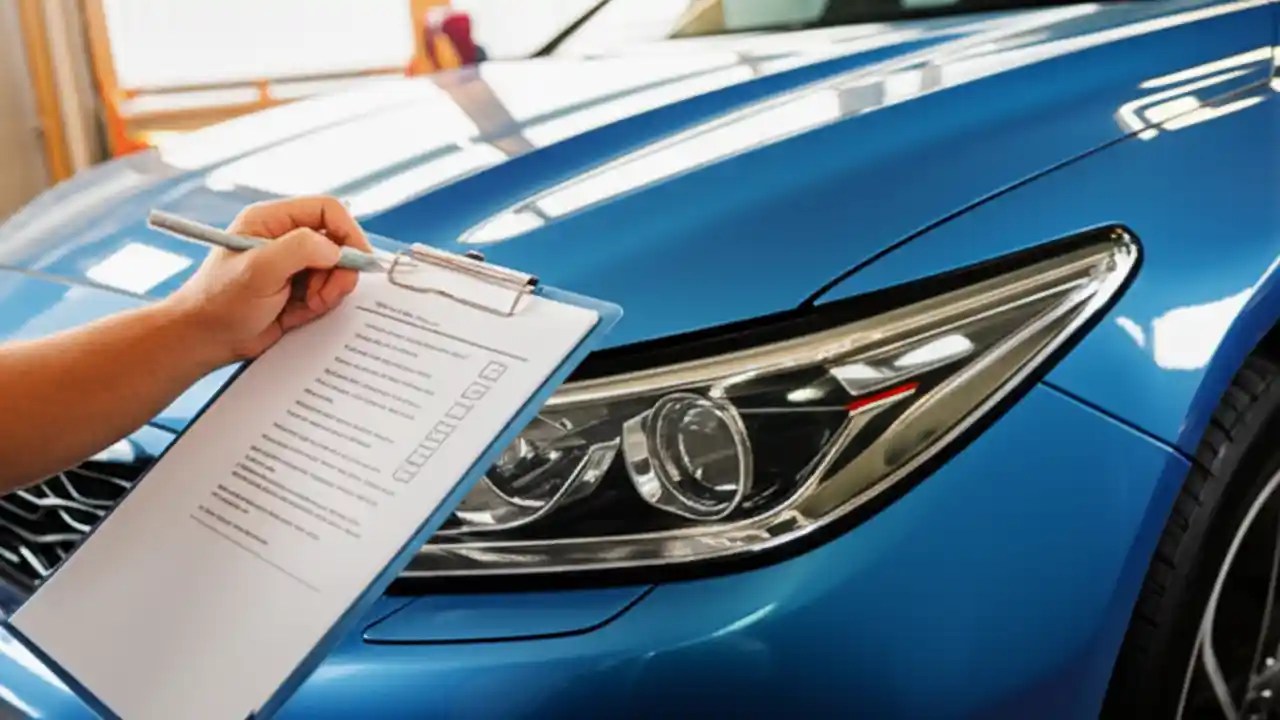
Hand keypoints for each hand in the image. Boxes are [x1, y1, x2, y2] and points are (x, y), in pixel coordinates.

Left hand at [165, 196, 372, 365]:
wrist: (205, 340)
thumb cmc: (221, 301)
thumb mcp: (258, 270)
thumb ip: (298, 250)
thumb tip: (335, 248)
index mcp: (272, 220)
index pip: (327, 210)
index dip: (349, 231)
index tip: (359, 259)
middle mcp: (286, 238)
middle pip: (338, 241)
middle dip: (338, 270)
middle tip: (322, 293)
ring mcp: (294, 265)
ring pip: (337, 269)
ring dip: (330, 290)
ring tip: (306, 304)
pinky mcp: (299, 289)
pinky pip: (329, 291)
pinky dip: (323, 303)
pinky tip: (299, 313)